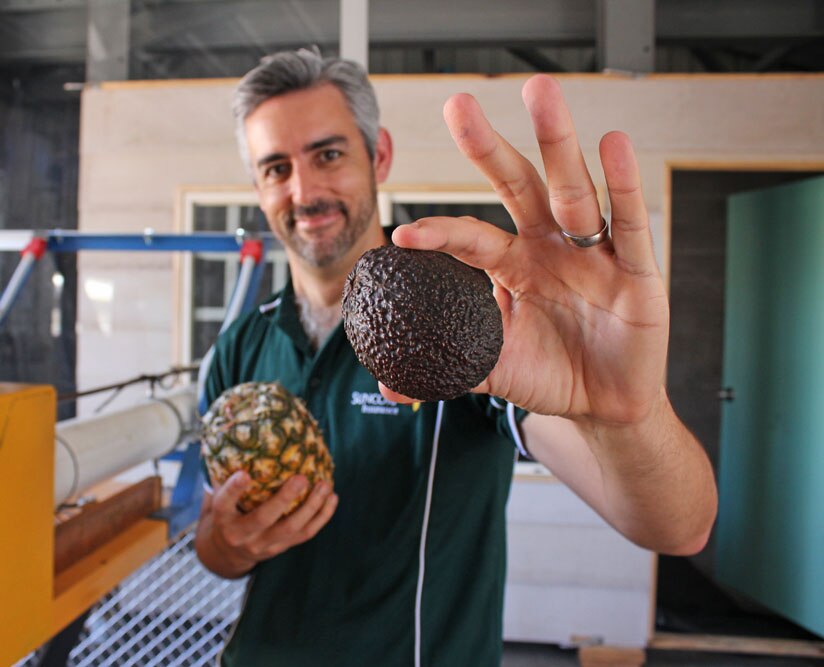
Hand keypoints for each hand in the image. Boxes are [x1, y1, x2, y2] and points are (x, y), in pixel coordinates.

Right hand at [194, 471, 337, 577]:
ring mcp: (262, 545)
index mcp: (222, 518)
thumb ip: (225, 474)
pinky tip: (332, 498)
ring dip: (311, 507)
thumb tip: (239, 436)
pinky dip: (321, 517)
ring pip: (290, 528)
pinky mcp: (280, 548)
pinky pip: (305, 534)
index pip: (224, 503)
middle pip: (263, 519)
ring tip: (325, 485)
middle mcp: (241, 535)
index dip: (234, 489)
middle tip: (301, 478)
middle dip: (284, 499)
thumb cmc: (227, 511)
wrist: (229, 551)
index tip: (245, 473)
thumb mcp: (219, 496)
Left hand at [385, 75, 667, 426]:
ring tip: (539, 93)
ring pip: (573, 189)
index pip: (472, 239)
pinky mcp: (636, 269)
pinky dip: (624, 184)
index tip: (406, 235)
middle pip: (517, 185)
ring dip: (557, 140)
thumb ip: (449, 368)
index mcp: (512, 265)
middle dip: (488, 147)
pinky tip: (613, 144)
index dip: (442, 233)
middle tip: (458, 106)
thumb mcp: (495, 368)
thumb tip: (390, 384)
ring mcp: (592, 251)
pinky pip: (629, 222)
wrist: (605, 405)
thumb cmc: (550, 374)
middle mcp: (549, 246)